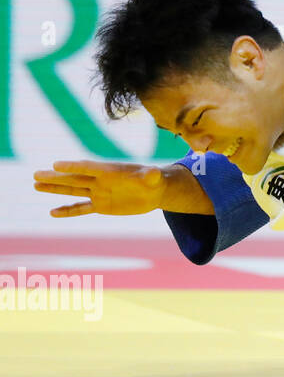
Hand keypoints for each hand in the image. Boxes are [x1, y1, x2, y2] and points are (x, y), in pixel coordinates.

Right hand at [33, 160, 168, 217]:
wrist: (154, 191)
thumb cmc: (153, 180)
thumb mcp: (153, 177)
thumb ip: (151, 174)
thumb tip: (154, 172)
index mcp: (110, 171)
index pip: (88, 167)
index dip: (73, 166)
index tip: (56, 164)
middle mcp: (100, 181)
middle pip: (74, 178)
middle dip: (56, 177)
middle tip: (36, 174)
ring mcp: (99, 193)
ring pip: (73, 191)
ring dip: (55, 189)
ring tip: (35, 185)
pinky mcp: (101, 205)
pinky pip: (81, 208)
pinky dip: (67, 211)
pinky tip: (52, 212)